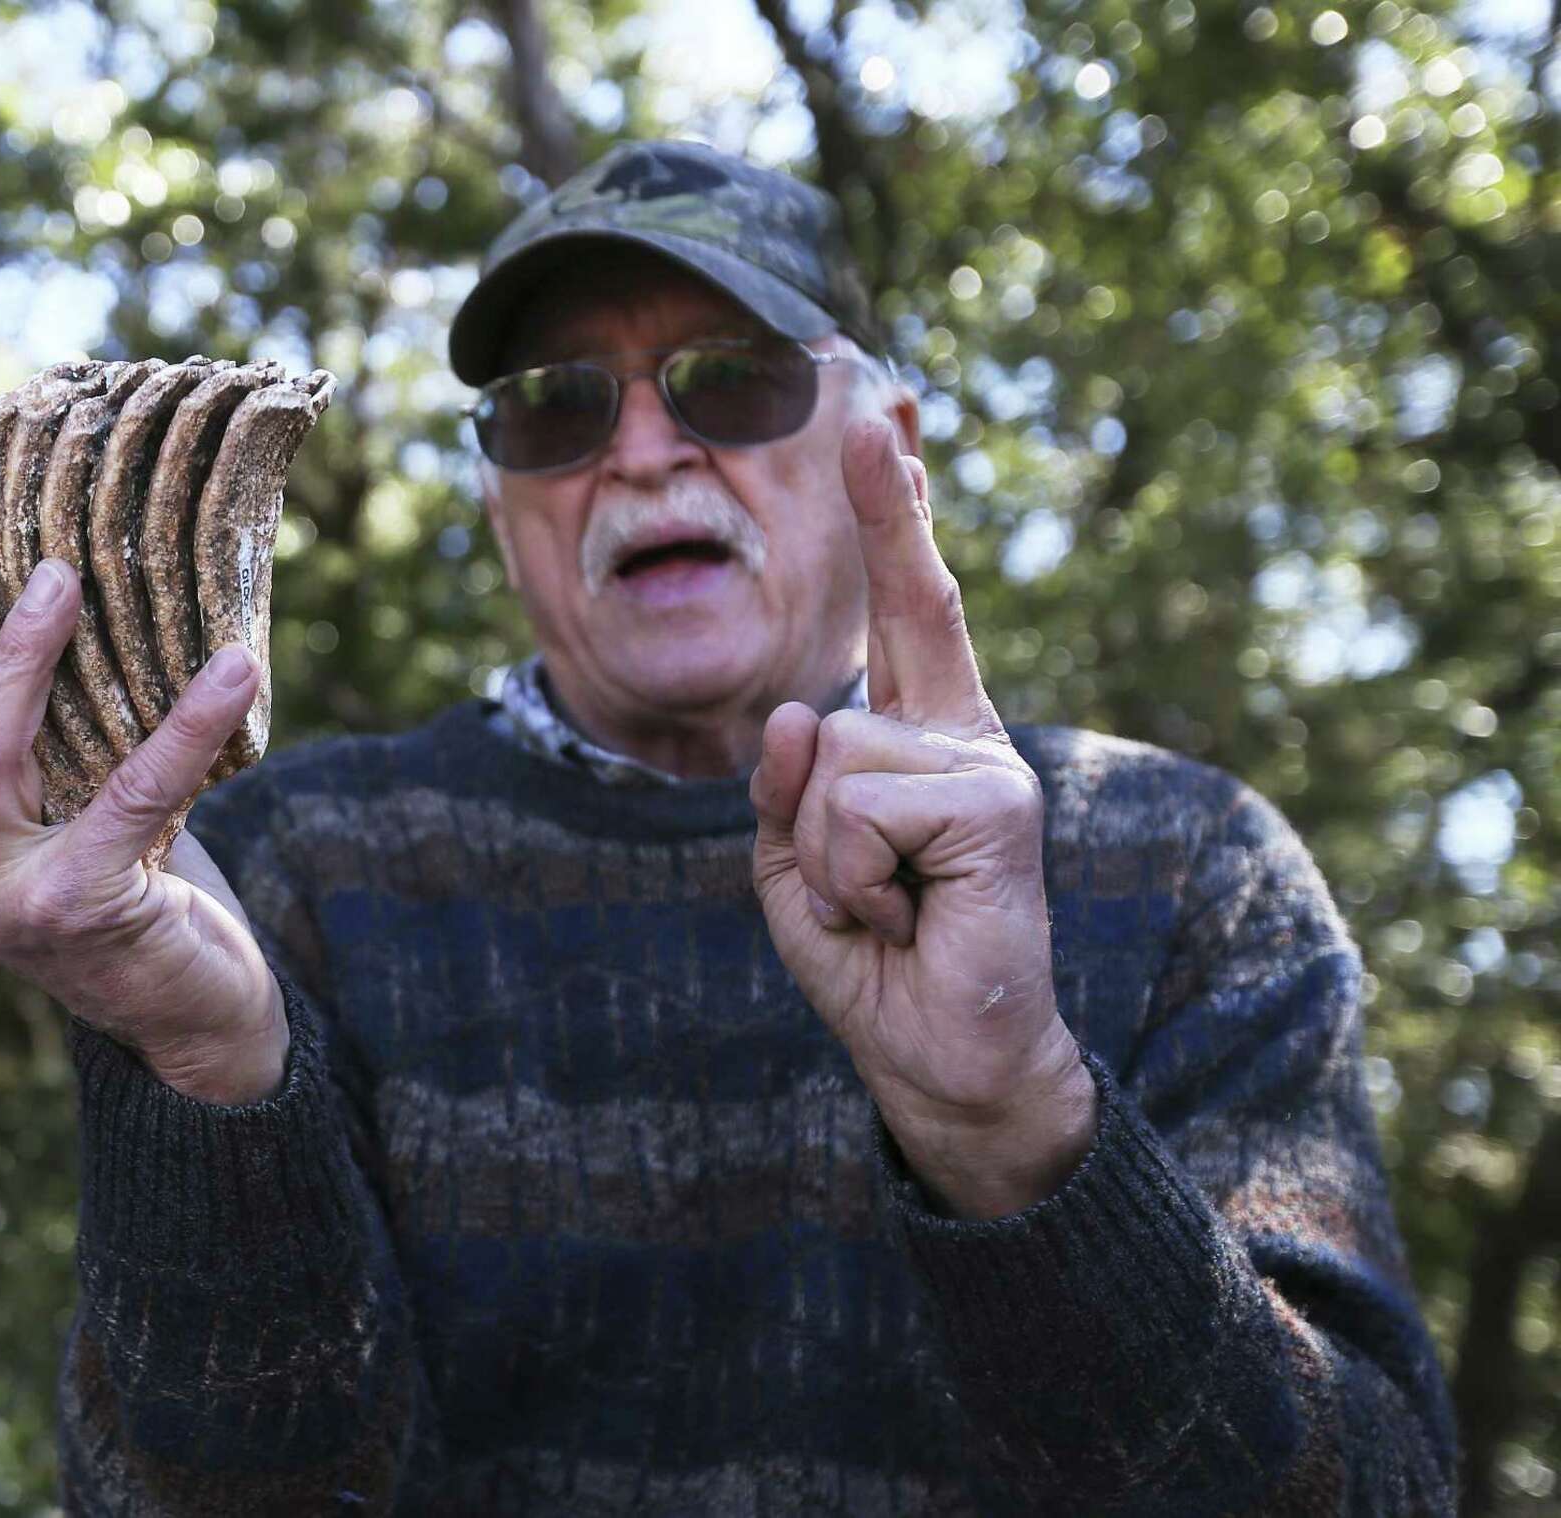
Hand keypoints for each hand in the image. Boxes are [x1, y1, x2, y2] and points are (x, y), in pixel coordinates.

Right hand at [0, 558, 286, 1104]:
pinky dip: (188, 724)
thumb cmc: (130, 895)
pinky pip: (134, 794)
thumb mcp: (57, 823)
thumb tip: (53, 606)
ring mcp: (7, 903)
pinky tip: (235, 670)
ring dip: (17, 660)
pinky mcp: (88, 907)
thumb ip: (34, 754)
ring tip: (58, 581)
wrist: (195, 1018)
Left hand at [751, 419, 1094, 1218]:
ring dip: (824, 861)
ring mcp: (986, 766)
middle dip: (804, 818)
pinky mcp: (996, 806)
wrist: (944, 1060)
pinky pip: (855, 806)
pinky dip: (850, 880)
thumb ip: (784, 783)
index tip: (883, 424)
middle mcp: (962, 737)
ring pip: (828, 759)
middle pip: (826, 708)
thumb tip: (800, 708)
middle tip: (870, 908)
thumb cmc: (875, 960)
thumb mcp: (796, 865)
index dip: (894, 517)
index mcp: (922, 739)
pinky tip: (905, 917)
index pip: (907, 611)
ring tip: (885, 910)